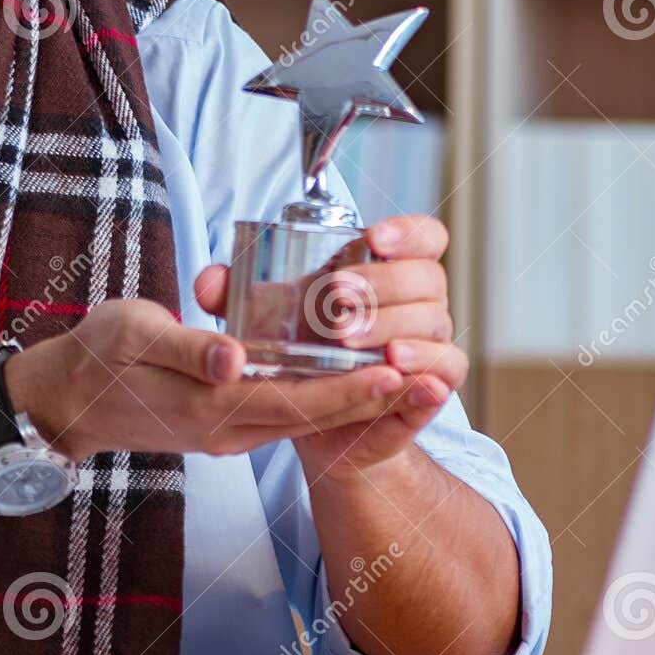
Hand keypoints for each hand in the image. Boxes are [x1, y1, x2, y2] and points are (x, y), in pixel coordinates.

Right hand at [6, 298, 404, 460]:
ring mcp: (222, 434)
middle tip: (421, 376)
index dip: (348, 391)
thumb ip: (190, 348)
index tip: (395, 372)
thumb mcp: (136, 335)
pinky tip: (337, 379)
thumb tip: (236, 358)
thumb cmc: (96, 356)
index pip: (295, 402)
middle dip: (367, 400)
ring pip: (298, 419)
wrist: (62, 401)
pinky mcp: (217, 427)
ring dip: (347, 402)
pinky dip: (314, 401)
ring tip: (397, 375)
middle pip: (310, 417)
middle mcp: (225, 431)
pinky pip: (278, 416)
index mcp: (209, 407)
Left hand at [194, 213, 466, 478]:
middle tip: (338, 298)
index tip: (372, 238)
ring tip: (352, 338)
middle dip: (384, 284)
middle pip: (427, 278)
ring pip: (434, 322)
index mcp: (386, 272)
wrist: (317, 422)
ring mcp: (429, 344)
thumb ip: (236, 295)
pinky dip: (425, 368)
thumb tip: (208, 283)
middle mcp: (416, 304)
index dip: (407, 232)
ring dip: (394, 326)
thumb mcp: (264, 319)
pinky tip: (397, 368)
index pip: (424, 237)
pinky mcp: (430, 387)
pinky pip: (446, 372)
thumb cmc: (299, 354)